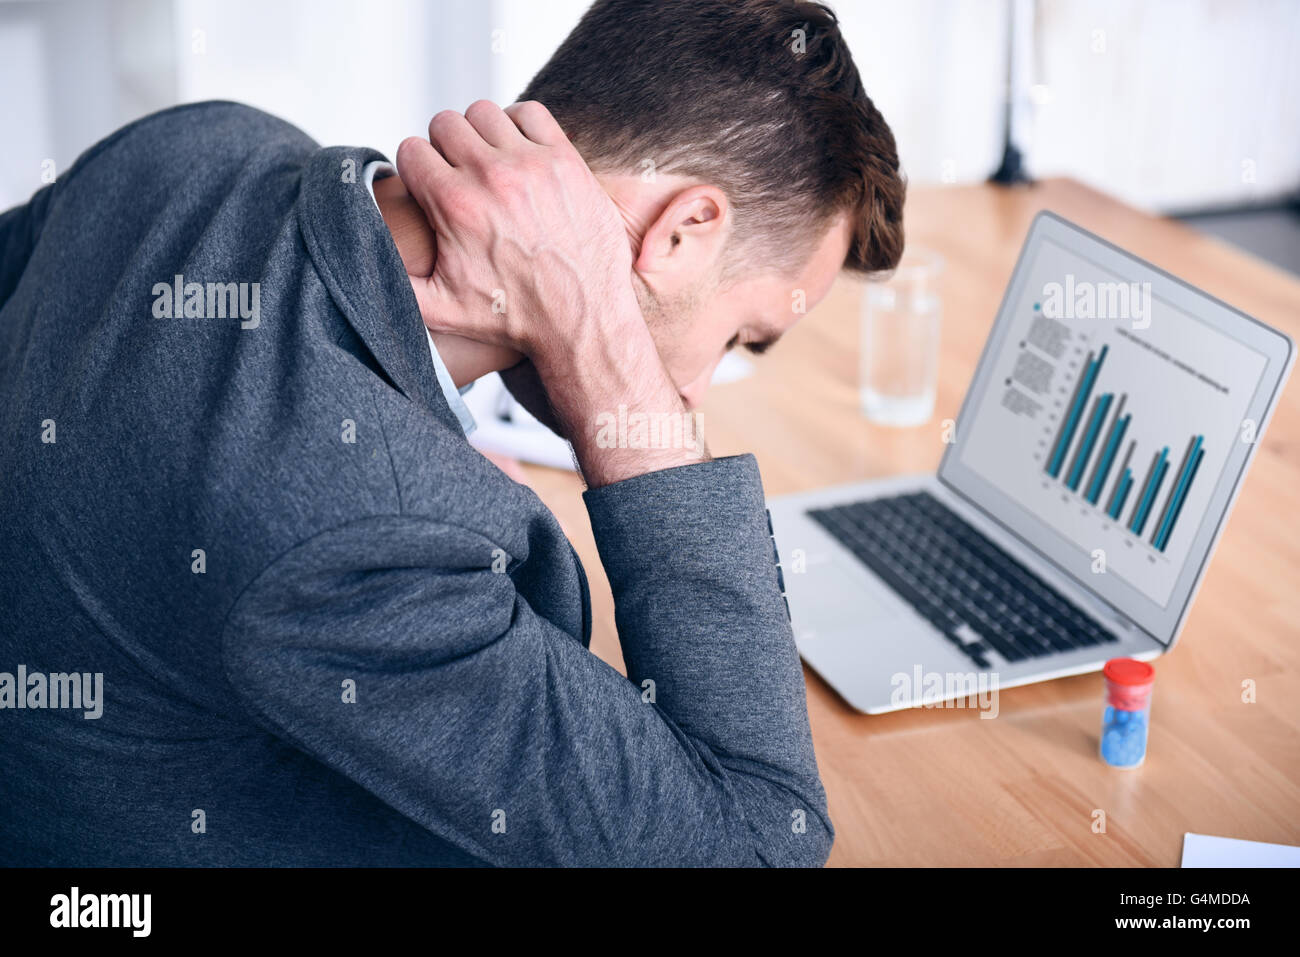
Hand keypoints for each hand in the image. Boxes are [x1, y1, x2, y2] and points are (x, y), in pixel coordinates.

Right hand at [396, 101, 708, 485]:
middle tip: (457, 177)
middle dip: (444, 149)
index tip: (429, 189)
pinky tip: (519, 155)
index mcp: (455, 205)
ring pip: (484, 113)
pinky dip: (520, 126)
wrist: (581, 321)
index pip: (411, 150)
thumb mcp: (439, 310)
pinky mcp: (566, 161)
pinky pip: (531, 114)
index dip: (416, 170)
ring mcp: (532, 164)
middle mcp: (492, 177)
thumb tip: (354, 259)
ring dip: (480, 134)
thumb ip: (390, 280)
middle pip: (445, 124)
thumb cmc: (513, 318)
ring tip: (487, 165)